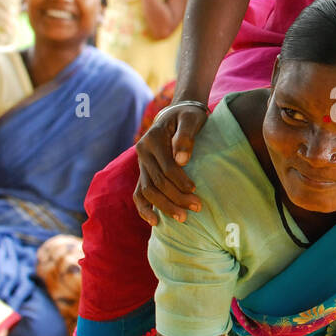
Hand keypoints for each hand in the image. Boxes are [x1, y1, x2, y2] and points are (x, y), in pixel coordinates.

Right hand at [133, 105, 207, 225]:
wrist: (177, 114)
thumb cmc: (188, 116)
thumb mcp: (191, 119)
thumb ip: (186, 136)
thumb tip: (182, 161)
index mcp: (152, 139)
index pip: (166, 167)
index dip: (180, 180)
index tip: (195, 189)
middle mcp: (142, 152)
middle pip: (156, 182)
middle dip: (176, 197)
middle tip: (197, 207)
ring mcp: (141, 163)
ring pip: (147, 191)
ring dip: (164, 206)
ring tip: (183, 218)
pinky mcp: (144, 172)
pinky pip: (138, 193)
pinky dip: (144, 208)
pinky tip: (155, 221)